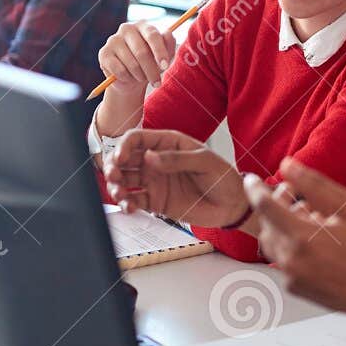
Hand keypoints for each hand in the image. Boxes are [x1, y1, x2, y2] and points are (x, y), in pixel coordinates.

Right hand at [96, 21, 177, 134]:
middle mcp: (126, 29)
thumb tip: (168, 34)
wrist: (132, 78)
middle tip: (157, 83)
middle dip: (151, 71)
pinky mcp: (104, 53)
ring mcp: (113, 40)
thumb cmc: (151, 63)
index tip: (165, 67)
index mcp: (143, 26)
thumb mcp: (164, 55)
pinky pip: (119, 70)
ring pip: (131, 63)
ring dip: (140, 76)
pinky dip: (127, 78)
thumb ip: (169, 43)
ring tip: (141, 77)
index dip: (159, 52)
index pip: (152, 35)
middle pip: (141, 52)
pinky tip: (128, 77)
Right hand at [105, 128, 247, 228]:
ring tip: (119, 194)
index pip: (137, 139)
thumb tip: (149, 157)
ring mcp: (155, 181)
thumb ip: (177, 159)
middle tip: (113, 176)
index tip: (120, 158)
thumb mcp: (204, 162)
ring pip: (125, 180)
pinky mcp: (156, 201)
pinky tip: (128, 206)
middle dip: (113, 166)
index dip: (124, 146)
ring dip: (116, 186)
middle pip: (125, 159)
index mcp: (168, 143)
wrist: (233, 205)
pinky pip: (135, 200)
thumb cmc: (223, 177)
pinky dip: (127, 203)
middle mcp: (156, 161)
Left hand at [246, 158, 345, 321]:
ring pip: (272, 244)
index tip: (251, 179)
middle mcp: (291, 260)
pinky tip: (318, 244)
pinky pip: (283, 261)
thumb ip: (314, 184)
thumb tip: (286, 165)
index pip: (264, 206)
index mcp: (302, 237)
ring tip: (312, 221)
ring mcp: (292, 278)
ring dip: (282, 228)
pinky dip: (292, 247)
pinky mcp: (297, 289)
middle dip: (275, 208)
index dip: (255, 188)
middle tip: (297, 198)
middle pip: (265, 225)